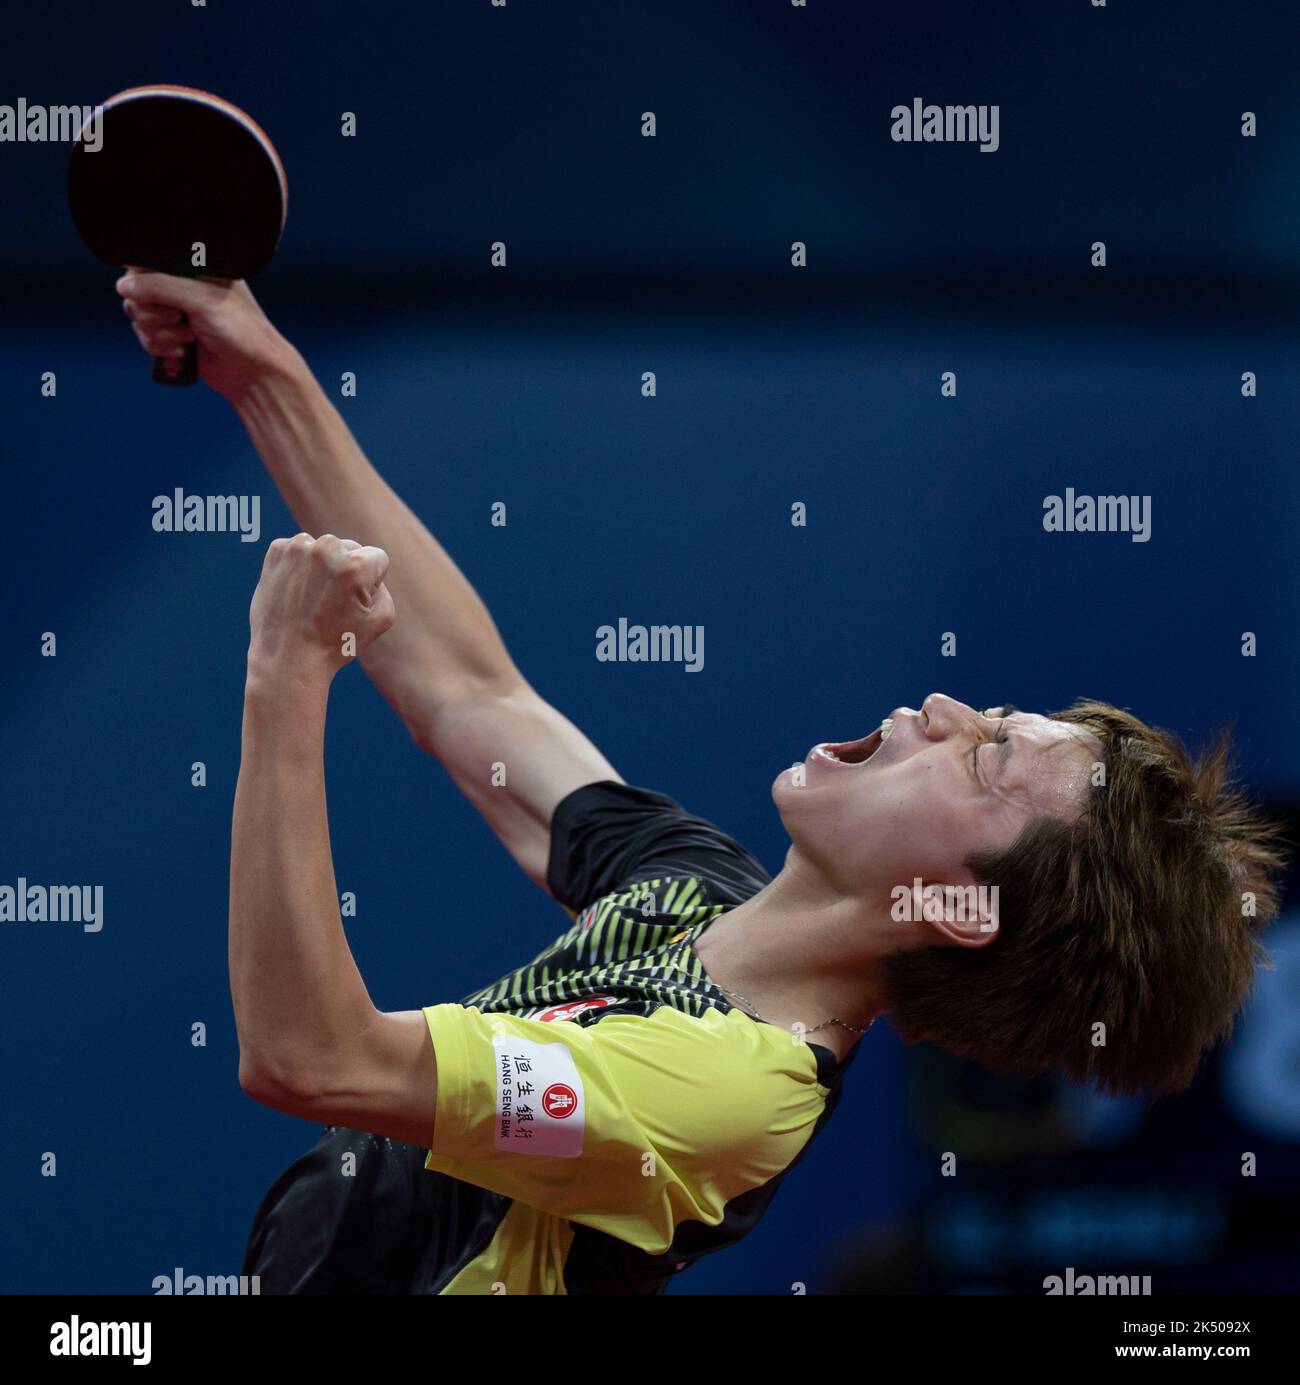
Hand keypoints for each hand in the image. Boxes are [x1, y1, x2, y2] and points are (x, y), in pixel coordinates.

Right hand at [116, 272, 295, 399]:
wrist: (254, 374)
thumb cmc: (240, 331)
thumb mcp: (200, 300)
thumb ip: (159, 287)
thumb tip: (123, 285)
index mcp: (194, 267)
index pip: (148, 263)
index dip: (146, 284)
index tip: (167, 300)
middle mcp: (184, 287)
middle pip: (137, 293)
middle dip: (154, 314)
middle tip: (182, 321)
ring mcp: (178, 313)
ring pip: (140, 318)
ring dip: (159, 334)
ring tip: (189, 339)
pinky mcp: (175, 337)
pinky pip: (147, 337)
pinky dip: (160, 348)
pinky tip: (184, 353)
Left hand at [248, 534, 394, 680]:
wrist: (287, 657)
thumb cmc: (338, 642)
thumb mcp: (382, 619)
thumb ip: (384, 586)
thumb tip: (367, 569)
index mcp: (356, 564)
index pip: (377, 557)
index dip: (371, 582)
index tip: (353, 603)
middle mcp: (327, 548)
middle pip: (349, 549)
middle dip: (345, 570)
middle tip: (331, 603)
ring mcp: (298, 547)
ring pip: (323, 548)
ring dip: (322, 566)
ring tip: (312, 598)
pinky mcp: (276, 551)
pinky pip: (298, 551)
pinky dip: (299, 567)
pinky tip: (295, 591)